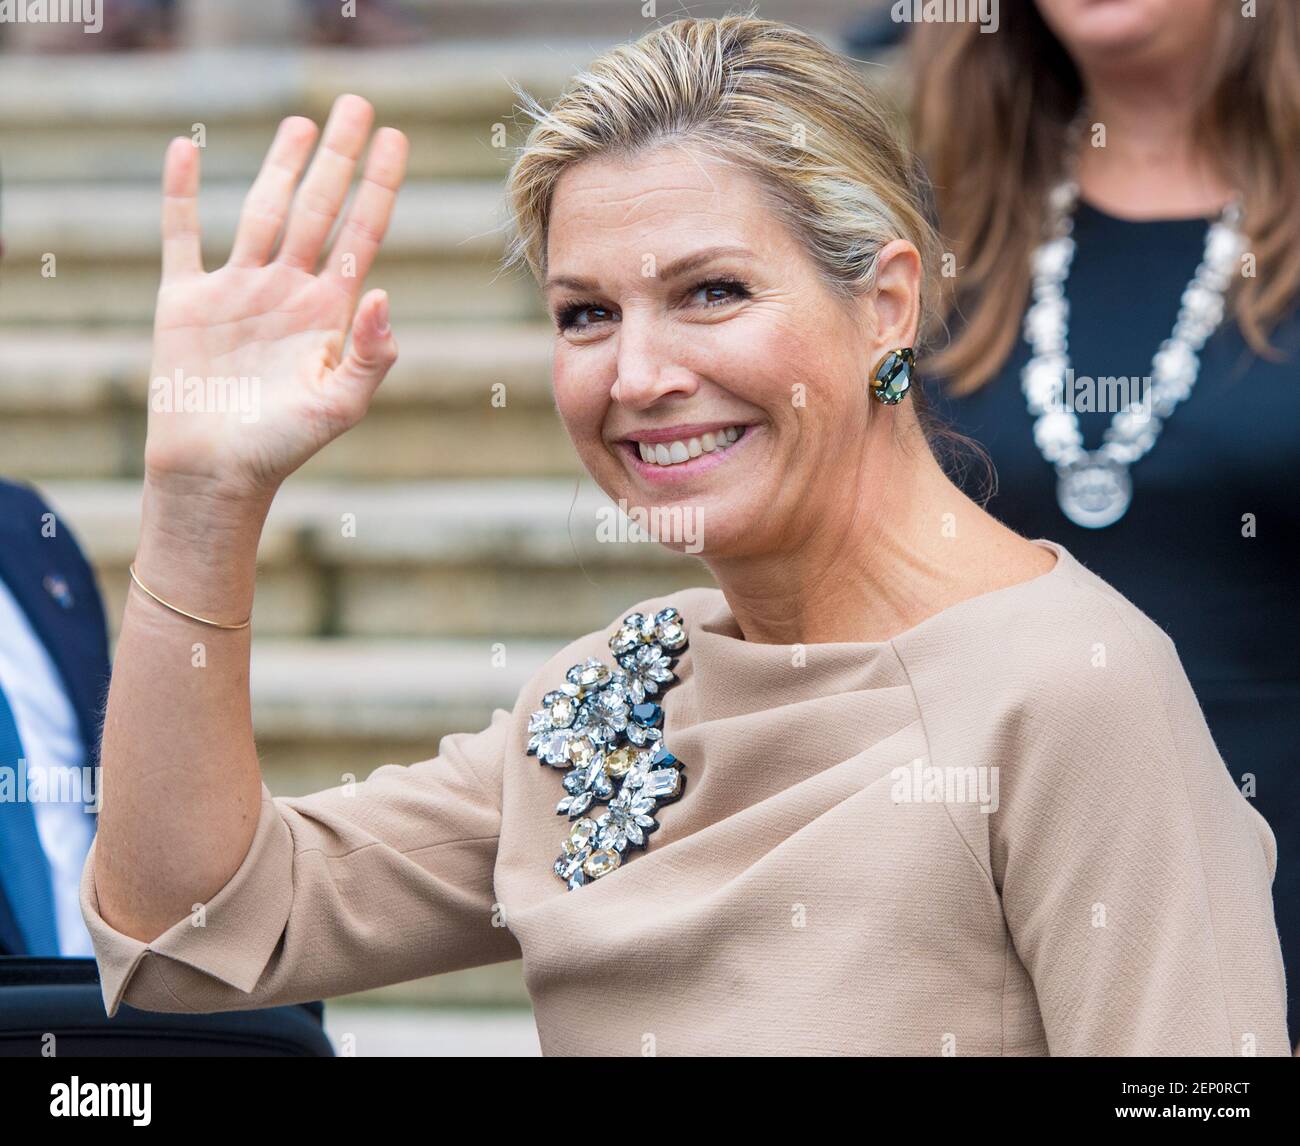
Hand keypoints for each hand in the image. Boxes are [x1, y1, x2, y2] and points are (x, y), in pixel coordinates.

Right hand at [144, 94, 408, 502]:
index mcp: (327, 312)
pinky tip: (183, 151)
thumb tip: (381, 293)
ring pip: (262, 212)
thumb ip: (370, 354)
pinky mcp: (186, 301)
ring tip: (302, 123)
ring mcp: (238, 291)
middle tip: (355, 103)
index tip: (396, 140)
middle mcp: (287, 291)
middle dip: (337, 157)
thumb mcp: (340, 406)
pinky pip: (182, 236)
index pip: (361, 233)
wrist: (216, 473)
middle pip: (317, 208)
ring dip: (281, 166)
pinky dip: (181, 195)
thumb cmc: (284, 447)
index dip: (378, 186)